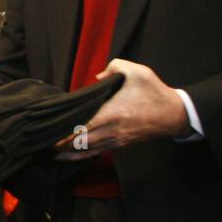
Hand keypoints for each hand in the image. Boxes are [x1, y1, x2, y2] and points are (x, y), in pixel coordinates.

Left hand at [54, 59, 189, 158]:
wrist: (176, 115)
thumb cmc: (155, 93)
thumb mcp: (138, 72)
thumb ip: (115, 66)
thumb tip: (98, 75)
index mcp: (112, 113)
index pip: (82, 127)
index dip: (65, 133)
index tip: (50, 134)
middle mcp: (112, 130)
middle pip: (81, 143)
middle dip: (62, 145)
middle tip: (45, 144)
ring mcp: (117, 140)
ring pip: (89, 151)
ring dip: (70, 153)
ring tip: (53, 153)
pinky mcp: (122, 145)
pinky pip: (99, 153)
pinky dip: (84, 156)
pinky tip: (73, 156)